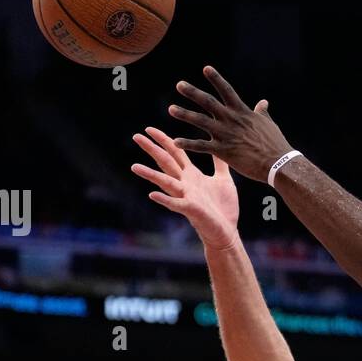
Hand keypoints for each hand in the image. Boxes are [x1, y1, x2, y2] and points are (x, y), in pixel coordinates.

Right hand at [131, 126, 238, 250]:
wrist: (227, 232)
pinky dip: (164, 200)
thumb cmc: (224, 207)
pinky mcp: (191, 210)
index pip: (175, 153)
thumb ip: (219, 163)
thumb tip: (218, 144)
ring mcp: (186, 197)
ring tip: (134, 166)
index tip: (149, 128)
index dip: (163, 140)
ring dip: (150, 175)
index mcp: (192, 175)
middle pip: (165, 163)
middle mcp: (185, 184)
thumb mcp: (223, 179)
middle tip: (135, 136)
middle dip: (151, 149)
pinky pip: (175, 204)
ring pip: (166, 182)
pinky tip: (152, 195)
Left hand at [168, 66, 293, 182]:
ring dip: (185, 114)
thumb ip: (261, 112)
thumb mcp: (268, 124)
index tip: (206, 68)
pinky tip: (175, 141)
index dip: (216, 79)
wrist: (277, 163)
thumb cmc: (275, 144)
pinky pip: (201, 146)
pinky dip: (188, 144)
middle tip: (179, 85)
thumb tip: (263, 102)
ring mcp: (226, 135)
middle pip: (208, 102)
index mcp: (242, 112)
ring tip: (172, 109)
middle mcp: (231, 120)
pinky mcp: (223, 151)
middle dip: (193, 93)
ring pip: (200, 121)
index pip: (227, 91)